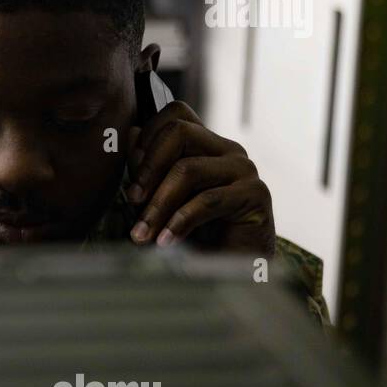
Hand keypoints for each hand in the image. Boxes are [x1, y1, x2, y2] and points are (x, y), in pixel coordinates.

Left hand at [124, 102, 274, 255]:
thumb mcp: (161, 200)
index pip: (175, 113)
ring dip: (158, 205)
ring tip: (142, 235)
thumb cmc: (195, 236)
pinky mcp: (256, 194)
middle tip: (132, 201)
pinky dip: (180, 222)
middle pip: (178, 132)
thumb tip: (131, 134)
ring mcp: (243, 170)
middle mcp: (226, 150)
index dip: (147, 138)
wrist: (233, 272)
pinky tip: (166, 242)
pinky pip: (207, 200)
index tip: (132, 175)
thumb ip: (148, 169)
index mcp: (205, 144)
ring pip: (188, 169)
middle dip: (148, 168)